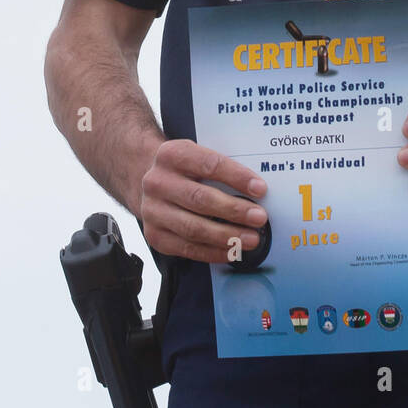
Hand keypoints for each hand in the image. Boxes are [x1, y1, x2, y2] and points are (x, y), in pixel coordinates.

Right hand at [140, 139, 268, 264]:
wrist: (147, 181)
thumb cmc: (183, 169)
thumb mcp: (196, 156)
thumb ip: (221, 168)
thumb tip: (257, 189)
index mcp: (172, 154)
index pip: (209, 164)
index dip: (237, 177)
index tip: (260, 189)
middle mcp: (157, 182)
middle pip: (201, 199)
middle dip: (234, 210)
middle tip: (259, 217)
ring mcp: (153, 210)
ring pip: (194, 227)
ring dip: (227, 236)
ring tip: (250, 238)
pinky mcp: (154, 235)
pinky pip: (187, 248)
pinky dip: (213, 252)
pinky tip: (231, 250)